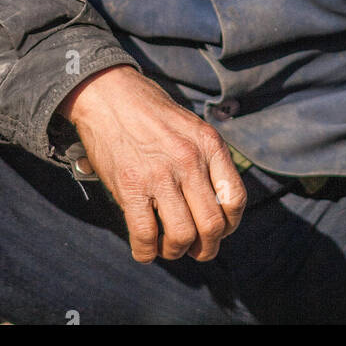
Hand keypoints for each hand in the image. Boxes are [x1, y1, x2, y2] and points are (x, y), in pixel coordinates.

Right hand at [57, 66, 246, 263]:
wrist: (109, 94)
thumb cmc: (150, 112)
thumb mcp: (191, 127)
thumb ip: (206, 160)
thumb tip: (215, 205)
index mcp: (209, 144)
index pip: (235, 198)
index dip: (230, 225)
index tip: (218, 230)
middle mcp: (189, 160)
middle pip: (212, 225)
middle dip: (206, 248)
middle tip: (195, 249)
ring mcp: (160, 174)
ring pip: (182, 235)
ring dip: (177, 251)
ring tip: (168, 247)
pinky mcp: (130, 187)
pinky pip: (145, 236)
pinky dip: (146, 252)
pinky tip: (145, 248)